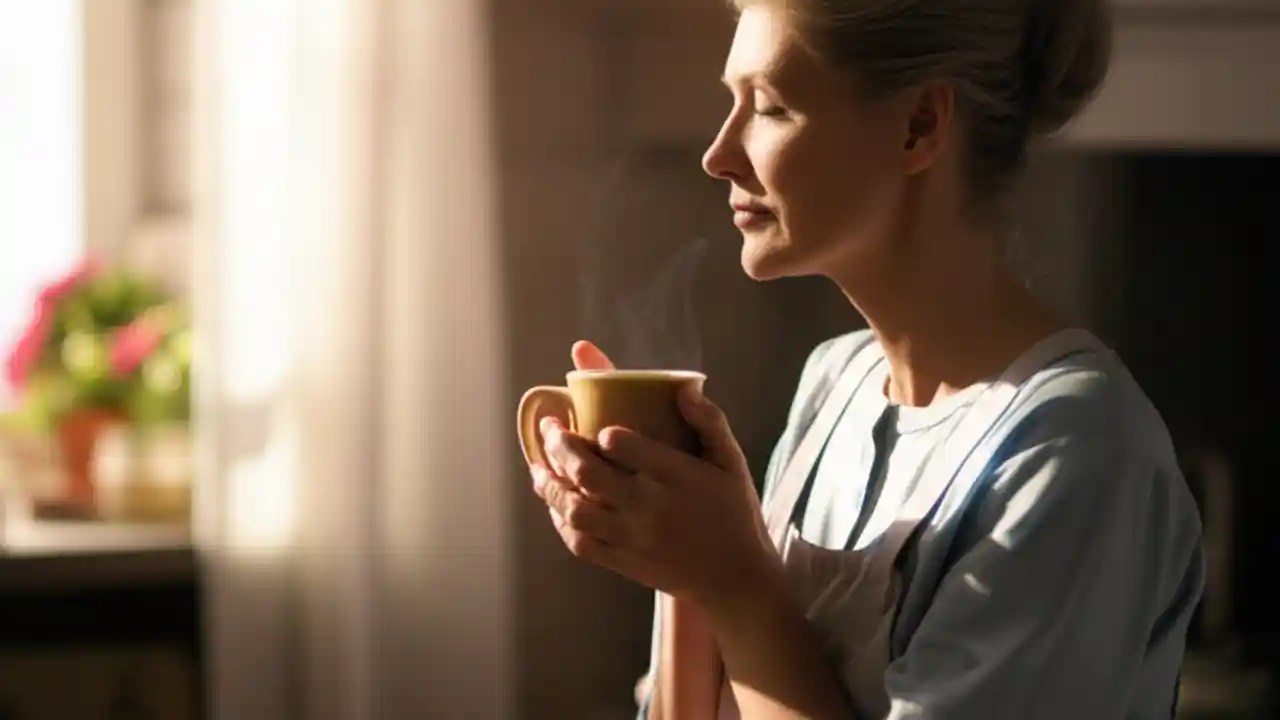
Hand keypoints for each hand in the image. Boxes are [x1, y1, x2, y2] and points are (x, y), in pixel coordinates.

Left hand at [529, 342, 775, 613]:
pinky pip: (580, 542)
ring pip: (574, 509)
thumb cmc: (733, 513)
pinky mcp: (624, 562)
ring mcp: (633, 537)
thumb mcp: (732, 462)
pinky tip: (556, 505)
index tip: (588, 421)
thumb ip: (710, 422)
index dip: (598, 430)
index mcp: (675, 475)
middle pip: (586, 472)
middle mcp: (649, 505)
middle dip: (558, 446)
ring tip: (539, 468)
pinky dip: (560, 522)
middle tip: (549, 429)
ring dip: (550, 485)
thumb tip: (684, 389)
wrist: (735, 579)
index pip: (621, 443)